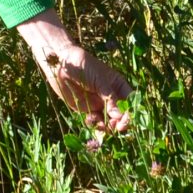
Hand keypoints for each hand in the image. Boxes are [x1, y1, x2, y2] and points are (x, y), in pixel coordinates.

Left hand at [16, 13, 132, 133]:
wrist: (61, 65)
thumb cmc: (84, 66)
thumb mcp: (100, 80)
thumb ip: (110, 98)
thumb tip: (120, 116)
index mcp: (118, 85)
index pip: (129, 101)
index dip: (131, 111)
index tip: (127, 119)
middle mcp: (111, 96)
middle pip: (121, 114)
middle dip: (120, 122)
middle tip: (117, 127)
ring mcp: (99, 104)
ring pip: (109, 121)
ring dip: (108, 126)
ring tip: (104, 126)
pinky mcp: (87, 110)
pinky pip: (95, 122)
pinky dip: (95, 124)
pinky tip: (90, 119)